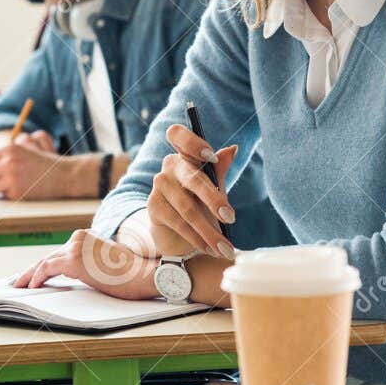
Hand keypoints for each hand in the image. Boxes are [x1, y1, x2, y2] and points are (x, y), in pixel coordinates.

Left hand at [0, 132, 63, 198]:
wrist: (65, 176)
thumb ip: (7, 154)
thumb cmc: (45, 163)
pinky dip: (8, 194)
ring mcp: (12, 178)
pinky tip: (19, 190)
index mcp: (11, 149)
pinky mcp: (17, 193)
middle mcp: (9, 162)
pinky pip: (4, 195)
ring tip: (5, 187)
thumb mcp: (27, 150)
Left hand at [12, 229, 158, 299]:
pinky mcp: (73, 260)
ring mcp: (75, 247)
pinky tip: (31, 287)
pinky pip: (47, 269)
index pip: (59, 253)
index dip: (42, 265)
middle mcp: (78, 238)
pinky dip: (36, 278)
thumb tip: (71, 278)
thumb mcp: (105, 265)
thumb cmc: (130, 275)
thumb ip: (87, 265)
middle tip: (18, 281)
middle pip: (48, 256)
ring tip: (19, 286)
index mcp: (86, 237)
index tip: (31, 275)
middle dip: (31, 270)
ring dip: (29, 275)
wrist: (143, 274)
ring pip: (44, 262)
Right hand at [149, 123, 236, 258]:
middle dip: (214, 200)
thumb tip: (232, 149)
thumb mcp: (213, 188)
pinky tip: (209, 249)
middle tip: (231, 218)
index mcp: (185, 154)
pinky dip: (197, 238)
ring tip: (226, 248)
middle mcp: (169, 166)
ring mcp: (158, 185)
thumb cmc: (199, 204)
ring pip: (188, 208)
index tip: (211, 157)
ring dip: (210, 231)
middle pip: (192, 178)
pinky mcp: (153, 206)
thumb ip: (219, 170)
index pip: (178, 135)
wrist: (177, 233)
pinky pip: (179, 223)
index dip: (192, 143)